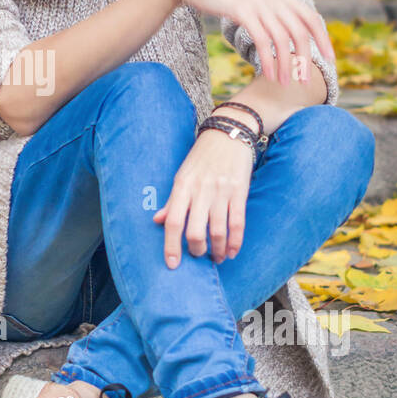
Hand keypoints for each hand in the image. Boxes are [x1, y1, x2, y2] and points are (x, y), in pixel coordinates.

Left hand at [152, 126, 254, 266]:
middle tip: (198, 255)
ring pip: (217, 231)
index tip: (172, 264)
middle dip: (196, 250)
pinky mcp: (239, 191)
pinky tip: (231, 251)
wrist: (229, 133)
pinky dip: (235, 241)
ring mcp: (221, 191)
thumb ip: (171, 200)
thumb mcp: (182, 174)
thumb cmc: (202, 156)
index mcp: (182, 186)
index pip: (173, 222)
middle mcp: (200, 191)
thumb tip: (157, 220)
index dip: (171, 246)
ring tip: (216, 257)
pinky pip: (237, 223)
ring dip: (216, 250)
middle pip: (195, 231)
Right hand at [158, 0, 334, 86]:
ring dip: (286, 64)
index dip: (322, 38)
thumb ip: (270, 8)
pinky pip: (262, 40)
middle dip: (305, 58)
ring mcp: (259, 3)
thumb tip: (283, 28)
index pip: (310, 17)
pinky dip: (268, 60)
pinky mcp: (242, 11)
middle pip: (300, 31)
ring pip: (282, 38)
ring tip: (285, 83)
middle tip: (305, 79)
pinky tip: (268, 74)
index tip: (330, 58)